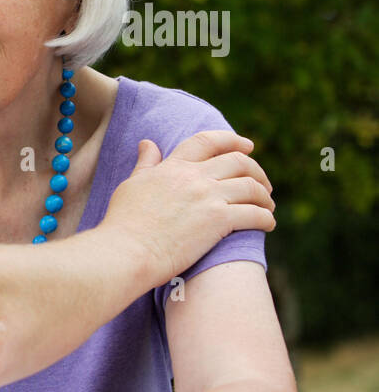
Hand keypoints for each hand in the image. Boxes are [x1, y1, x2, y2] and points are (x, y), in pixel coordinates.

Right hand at [102, 130, 274, 283]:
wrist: (127, 252)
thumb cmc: (123, 223)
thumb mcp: (131, 185)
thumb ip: (146, 164)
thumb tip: (148, 143)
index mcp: (174, 167)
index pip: (207, 141)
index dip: (231, 140)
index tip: (246, 146)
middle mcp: (194, 177)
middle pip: (238, 161)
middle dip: (256, 169)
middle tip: (262, 182)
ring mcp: (208, 197)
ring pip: (251, 186)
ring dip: (264, 195)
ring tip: (267, 205)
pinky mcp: (219, 221)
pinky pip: (255, 214)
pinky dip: (266, 218)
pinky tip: (268, 224)